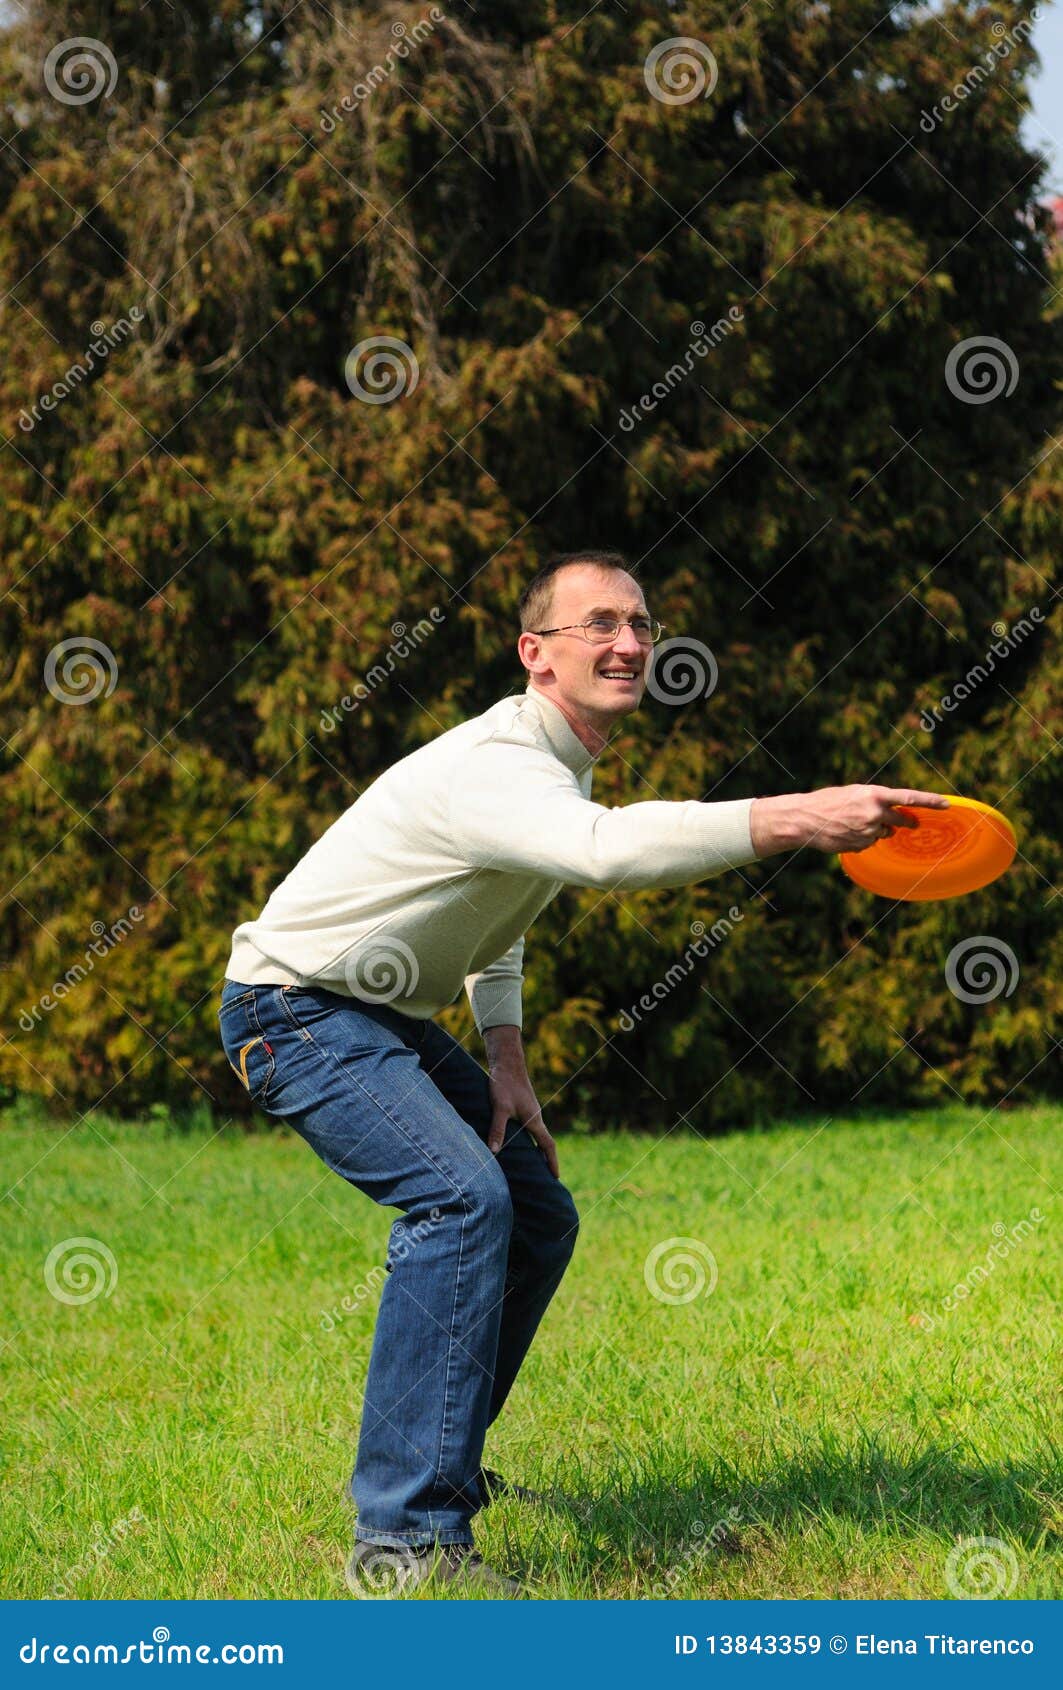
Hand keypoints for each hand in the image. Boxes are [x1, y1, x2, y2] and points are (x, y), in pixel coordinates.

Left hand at [483, 1026, 558, 1177]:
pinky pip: (531, 1129)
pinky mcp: (523, 1107)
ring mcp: (530, 1112)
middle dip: (547, 1160)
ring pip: (538, 1136)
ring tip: (534, 1166)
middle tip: (547, 1177)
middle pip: (545, 1143)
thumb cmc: (504, 1084)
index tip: (556, 1177)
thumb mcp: (500, 1108)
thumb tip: (494, 1152)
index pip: (548, 1146)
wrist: (507, 1063)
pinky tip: (519, 1144)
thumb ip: (497, 1129)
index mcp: (534, 1121)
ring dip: (539, 1151)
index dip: (552, 1162)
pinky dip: (530, 1141)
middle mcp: (536, 1118)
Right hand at [773, 784, 950, 853]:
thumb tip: (896, 815)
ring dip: (877, 830)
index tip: (946, 804)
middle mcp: (874, 813)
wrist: (805, 819)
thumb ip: (876, 801)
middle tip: (912, 823)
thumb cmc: (828, 801)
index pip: (909, 798)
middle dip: (907, 823)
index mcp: (874, 795)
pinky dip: (862, 839)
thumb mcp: (854, 793)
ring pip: (884, 834)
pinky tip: (846, 833)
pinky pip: (869, 844)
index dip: (930, 801)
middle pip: (901, 821)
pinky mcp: (860, 845)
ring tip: (855, 823)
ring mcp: (868, 831)